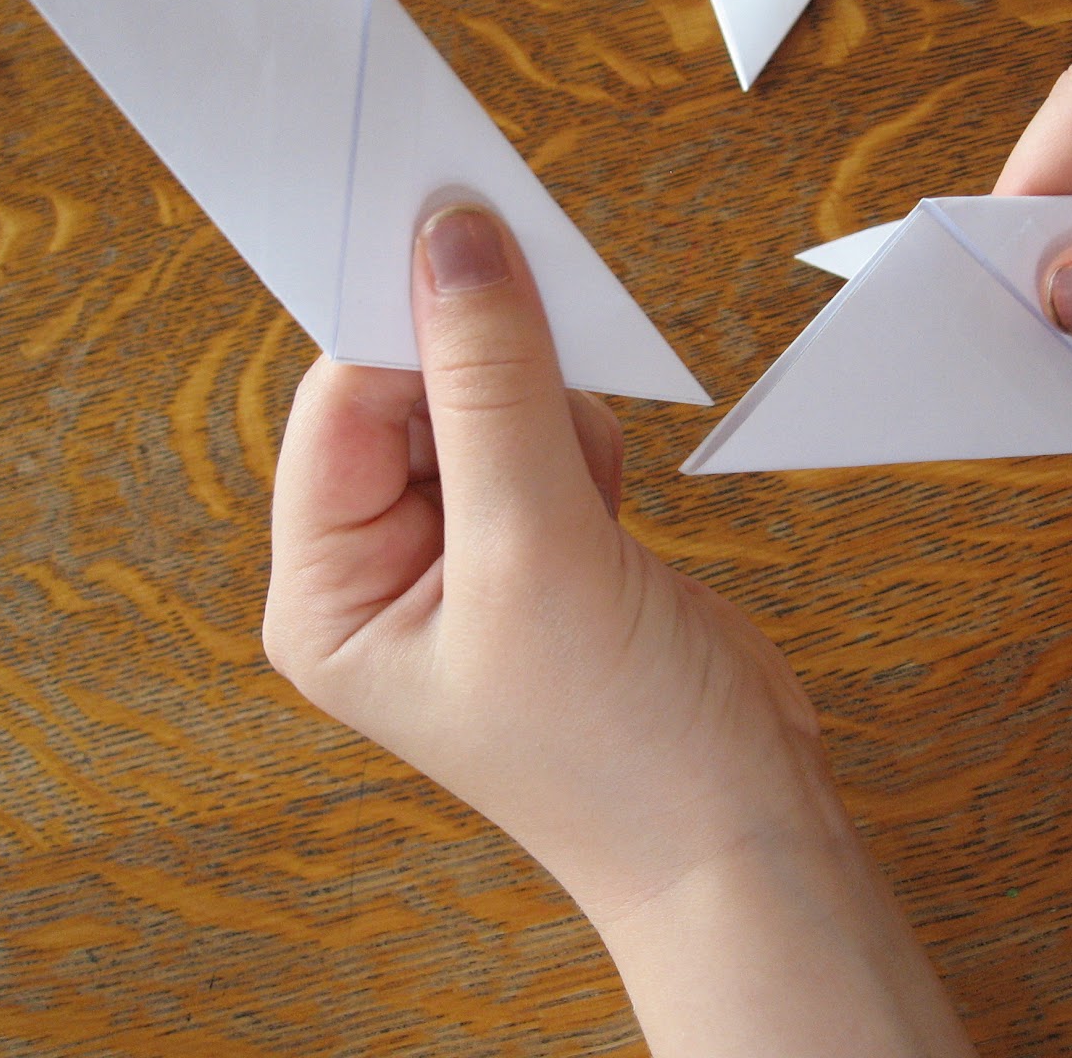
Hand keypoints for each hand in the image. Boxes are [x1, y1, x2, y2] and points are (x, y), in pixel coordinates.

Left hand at [264, 205, 972, 1055]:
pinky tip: (610, 506)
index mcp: (328, 595)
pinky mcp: (541, 543)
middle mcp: (380, 573)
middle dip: (486, 373)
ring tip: (591, 494)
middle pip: (407, 392)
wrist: (744, 834)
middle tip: (552, 381)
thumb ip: (493, 386)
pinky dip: (581, 438)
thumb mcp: (538, 552)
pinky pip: (539, 432)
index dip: (400, 324)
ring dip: (545, 410)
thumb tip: (452, 241)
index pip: (339, 406)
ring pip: (481, 400)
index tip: (467, 237)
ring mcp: (465, 557)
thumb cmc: (621, 743)